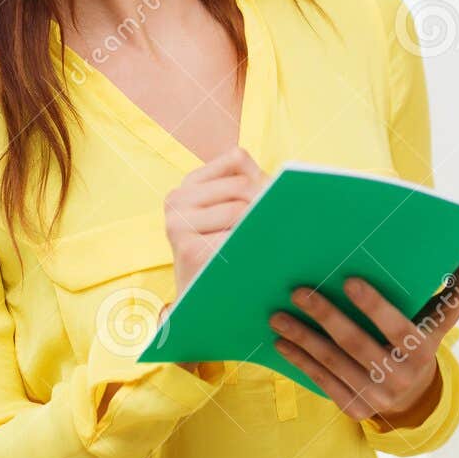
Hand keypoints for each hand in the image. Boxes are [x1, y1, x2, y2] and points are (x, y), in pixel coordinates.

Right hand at [163, 145, 266, 301]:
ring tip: (263, 242)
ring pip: (241, 210)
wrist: (196, 299)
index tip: (268, 200)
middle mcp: (177, 200)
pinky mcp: (190, 251)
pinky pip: (236, 237)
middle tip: (277, 223)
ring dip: (260, 225)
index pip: (237, 158)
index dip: (261, 176)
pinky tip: (255, 257)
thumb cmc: (219, 250)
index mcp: (187, 185)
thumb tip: (282, 179)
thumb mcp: (225, 211)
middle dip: (265, 202)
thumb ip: (246, 182)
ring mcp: (179, 226)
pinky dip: (253, 245)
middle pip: (242, 185)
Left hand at [268, 255, 458, 425]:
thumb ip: (452, 295)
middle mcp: (399, 377)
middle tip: (299, 291)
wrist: (413, 398)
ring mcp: (376, 397)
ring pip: (333, 364)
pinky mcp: (355, 409)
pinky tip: (282, 343)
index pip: (396, 327)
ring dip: (302, 339)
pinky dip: (300, 362)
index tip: (348, 280)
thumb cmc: (420, 344)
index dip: (374, 305)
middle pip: (356, 344)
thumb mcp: (437, 323)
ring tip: (278, 316)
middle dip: (326, 316)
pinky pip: (323, 383)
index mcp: (421, 352)